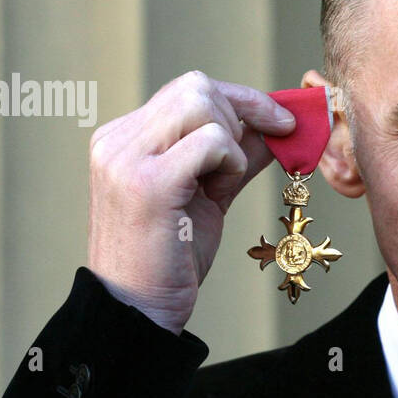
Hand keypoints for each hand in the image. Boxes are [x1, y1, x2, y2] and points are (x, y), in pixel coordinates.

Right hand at [87, 70, 294, 333]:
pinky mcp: (148, 183)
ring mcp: (127, 159)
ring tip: (221, 184)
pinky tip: (219, 191)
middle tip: (253, 157)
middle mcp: (117, 142)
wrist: (139, 311)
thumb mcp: (208, 196)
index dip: (241, 100)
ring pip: (201, 103)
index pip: (188, 90)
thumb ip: (235, 157)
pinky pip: (210, 140)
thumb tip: (279, 127)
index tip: (280, 122)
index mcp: (123, 140)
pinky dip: (230, 161)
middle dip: (242, 114)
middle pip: (196, 86)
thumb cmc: (171, 258)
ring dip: (232, 141)